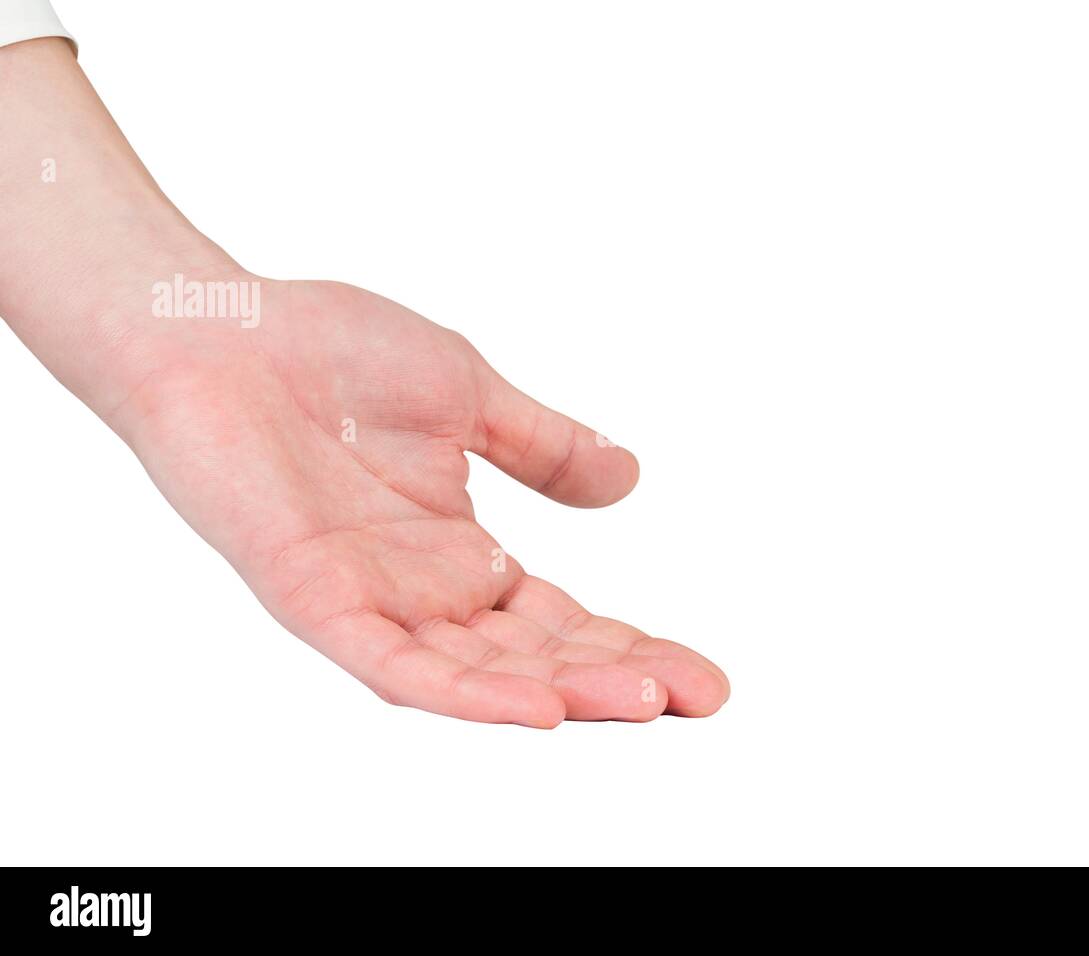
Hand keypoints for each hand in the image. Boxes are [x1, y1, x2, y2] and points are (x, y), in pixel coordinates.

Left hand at [104, 276, 728, 726]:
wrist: (222, 327)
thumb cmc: (329, 351)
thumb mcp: (471, 396)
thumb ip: (546, 446)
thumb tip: (631, 479)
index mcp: (463, 554)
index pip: (563, 623)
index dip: (634, 646)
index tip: (707, 672)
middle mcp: (426, 591)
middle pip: (539, 659)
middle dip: (621, 679)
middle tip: (702, 697)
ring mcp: (374, 600)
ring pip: (481, 674)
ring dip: (564, 693)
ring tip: (645, 700)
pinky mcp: (317, 597)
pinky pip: (395, 664)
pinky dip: (465, 694)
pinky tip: (535, 709)